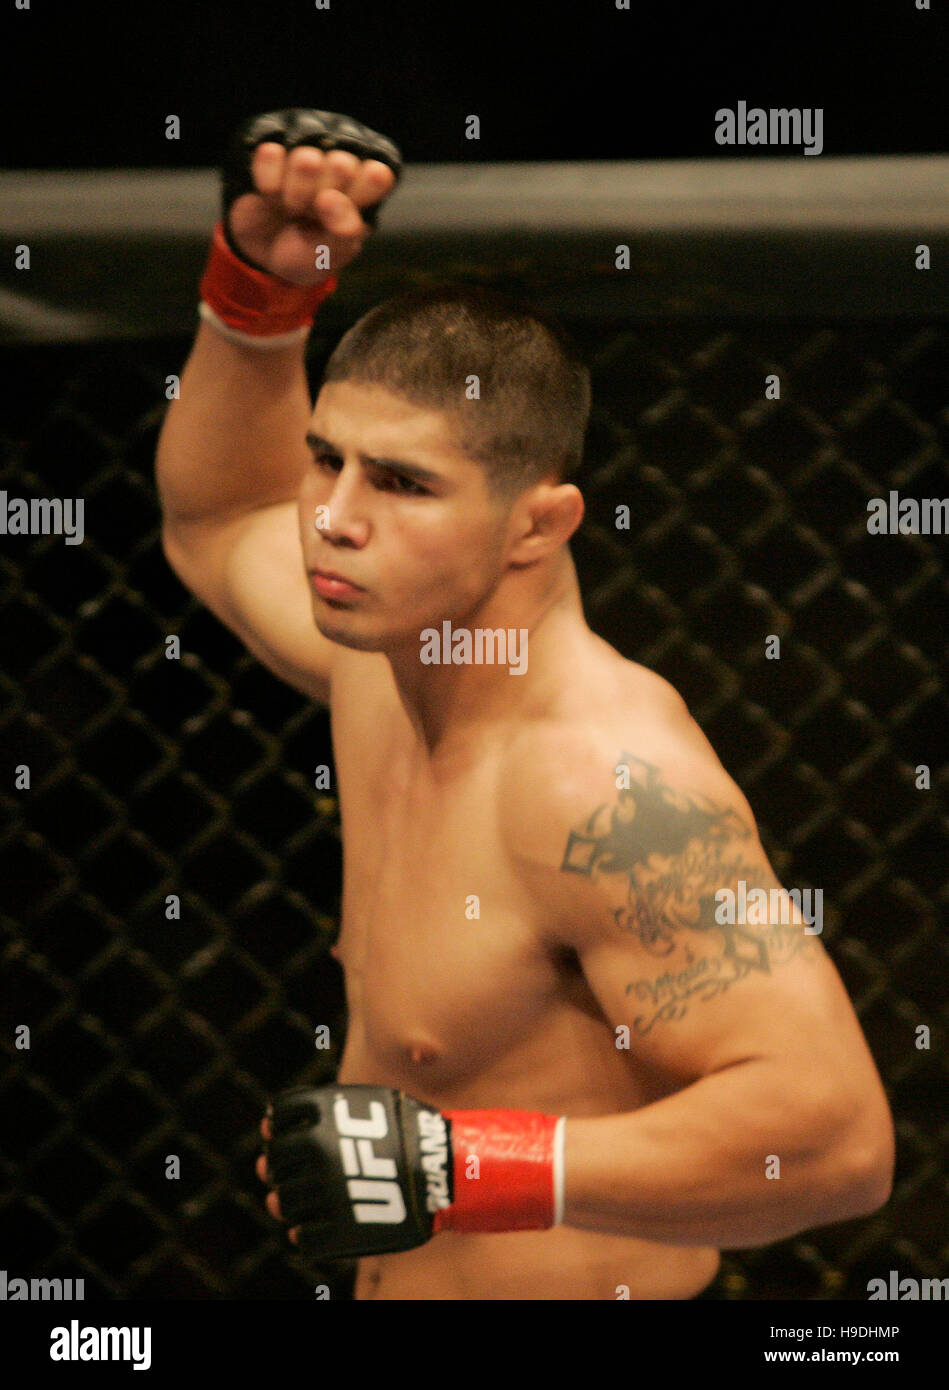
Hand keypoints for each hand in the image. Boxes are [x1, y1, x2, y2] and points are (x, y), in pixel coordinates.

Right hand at [228, 143, 395, 285]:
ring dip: (296, 194)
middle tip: (313, 215)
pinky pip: (271, 154)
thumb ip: (344, 230)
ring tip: (291, 208)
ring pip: (306, 159)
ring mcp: (305, 153)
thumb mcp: (333, 254)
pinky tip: (269, 194)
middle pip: (342, 166)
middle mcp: (338, 163)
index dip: (360, 197)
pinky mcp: (273, 150)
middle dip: (324, 201)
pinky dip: (269, 182)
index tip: (343, 216)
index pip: (378, 175)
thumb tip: (331, 198)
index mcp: (365, 186)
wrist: (264, 253)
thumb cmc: (308, 253)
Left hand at [256, 1085, 449, 1260]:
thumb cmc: (406, 1132)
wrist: (445, 1169)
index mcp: (325, 1113)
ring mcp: (327, 1191)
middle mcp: (319, 1149)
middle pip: (276, 1161)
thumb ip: (319, 1110)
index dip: (277, 1127)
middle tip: (291, 1173)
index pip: (278, 1117)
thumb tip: (267, 1125)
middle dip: (278, 1168)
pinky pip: (303, 1238)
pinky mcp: (339, 1230)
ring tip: (304, 1201)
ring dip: (287, 1202)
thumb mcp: (367, 1102)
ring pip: (284, 1201)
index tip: (284, 1135)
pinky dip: (304, 1234)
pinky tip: (316, 1226)